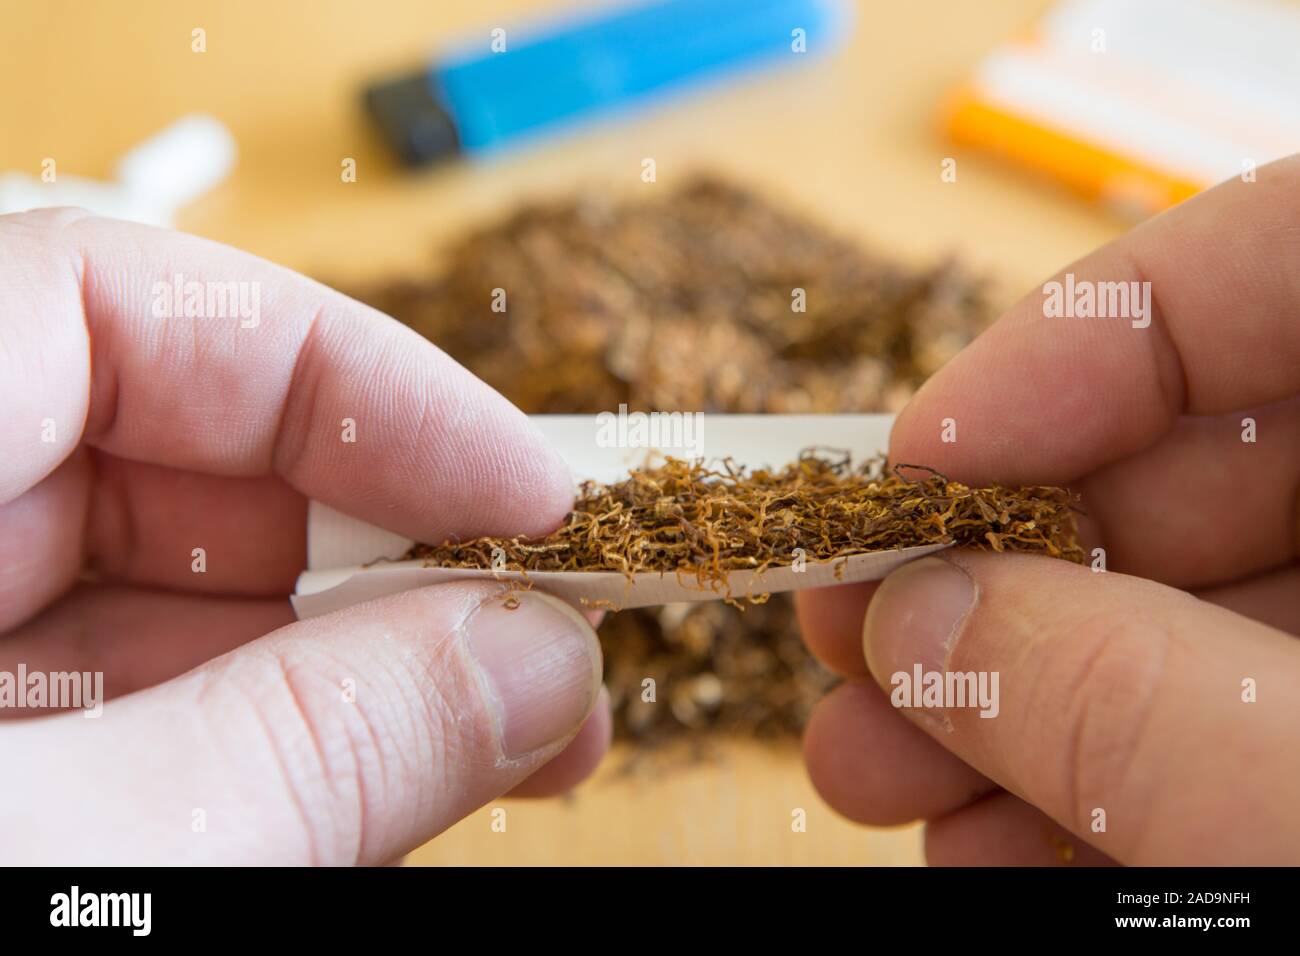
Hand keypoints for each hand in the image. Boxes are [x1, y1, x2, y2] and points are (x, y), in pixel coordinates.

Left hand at [0, 210, 609, 864]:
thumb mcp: (78, 852)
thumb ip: (307, 742)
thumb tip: (542, 659)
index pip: (111, 302)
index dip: (348, 376)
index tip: (520, 488)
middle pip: (164, 459)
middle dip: (380, 550)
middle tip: (545, 630)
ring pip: (167, 597)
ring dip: (352, 662)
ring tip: (513, 724)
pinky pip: (133, 704)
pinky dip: (270, 738)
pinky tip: (390, 769)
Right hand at [796, 156, 1299, 864]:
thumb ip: (1128, 702)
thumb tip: (922, 617)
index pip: (1285, 263)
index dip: (1083, 335)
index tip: (915, 452)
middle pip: (1194, 454)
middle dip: (995, 556)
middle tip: (852, 635)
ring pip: (1184, 607)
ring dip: (1006, 689)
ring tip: (876, 767)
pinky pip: (1218, 725)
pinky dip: (1088, 777)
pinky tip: (987, 835)